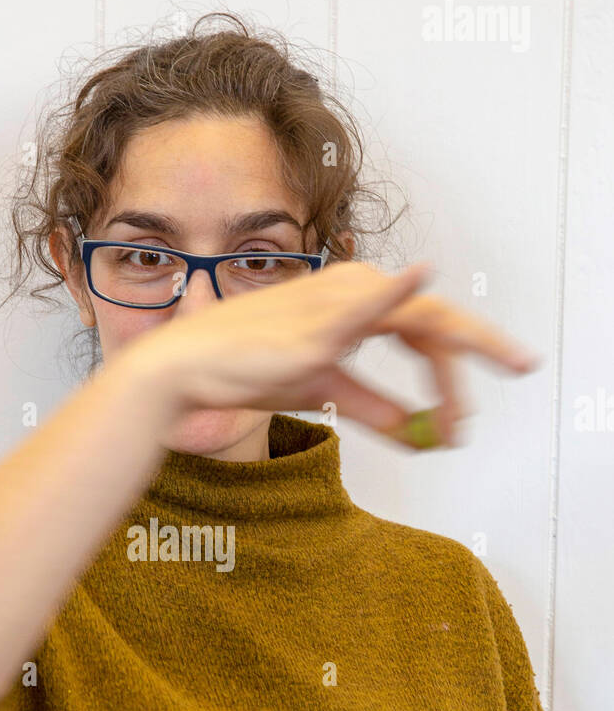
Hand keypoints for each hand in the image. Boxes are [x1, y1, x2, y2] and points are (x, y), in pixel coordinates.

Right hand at [123, 260, 537, 445]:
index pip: (424, 327)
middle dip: (482, 349)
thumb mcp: (324, 390)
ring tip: (463, 415)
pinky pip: (363, 308)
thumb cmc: (245, 371)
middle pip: (435, 318)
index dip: (456, 369)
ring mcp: (334, 304)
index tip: (466, 415)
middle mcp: (351, 290)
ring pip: (420, 322)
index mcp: (354, 299)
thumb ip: (373, 406)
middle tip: (521, 368)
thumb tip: (419, 431)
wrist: (189, 370)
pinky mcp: (314, 327)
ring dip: (451, 369)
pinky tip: (420, 279)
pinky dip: (396, 294)